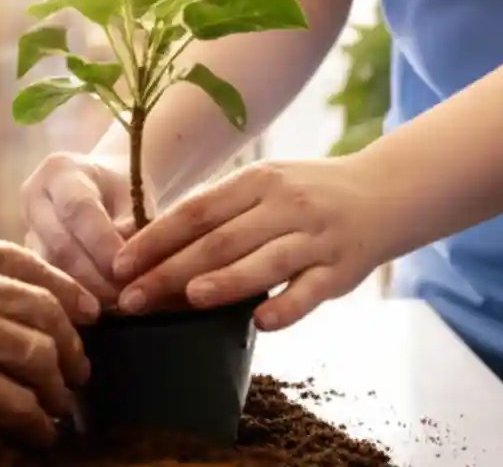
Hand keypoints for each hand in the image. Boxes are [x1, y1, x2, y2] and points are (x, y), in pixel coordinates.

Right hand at [0, 223, 98, 463]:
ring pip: (41, 353)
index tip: (76, 307)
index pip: (16, 259)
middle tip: (77, 362)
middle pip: (42, 303)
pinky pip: (20, 403)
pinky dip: (36, 422)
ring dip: (58, 382)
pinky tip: (37, 434)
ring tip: (60, 402)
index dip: (56, 285)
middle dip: (68, 337)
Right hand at [21, 152, 154, 302]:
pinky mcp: (22, 253)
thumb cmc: (119, 189)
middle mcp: (33, 196)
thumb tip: (125, 264)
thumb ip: (132, 224)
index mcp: (59, 171)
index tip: (128, 272)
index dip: (102, 244)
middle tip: (122, 299)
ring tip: (110, 307)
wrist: (95, 186)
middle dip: (92, 276)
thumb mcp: (133, 195)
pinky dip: (68, 297)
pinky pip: (42, 279)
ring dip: (80, 292)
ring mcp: (23, 226)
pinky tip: (89, 310)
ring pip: (47, 267)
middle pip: (59, 243)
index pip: (78, 209)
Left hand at [111, 158, 389, 330]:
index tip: (118, 264)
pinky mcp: (342, 270)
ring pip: (265, 262)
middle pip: (221, 240)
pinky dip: (286, 306)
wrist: (384, 192)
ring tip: (189, 299)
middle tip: (132, 298)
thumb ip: (215, 209)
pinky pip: (311, 291)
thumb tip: (144, 240)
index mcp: (257, 180)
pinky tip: (260, 321)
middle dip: (171, 271)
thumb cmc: (304, 194)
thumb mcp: (262, 184)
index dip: (155, 238)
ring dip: (226, 281)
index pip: (196, 211)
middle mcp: (285, 205)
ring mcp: (315, 237)